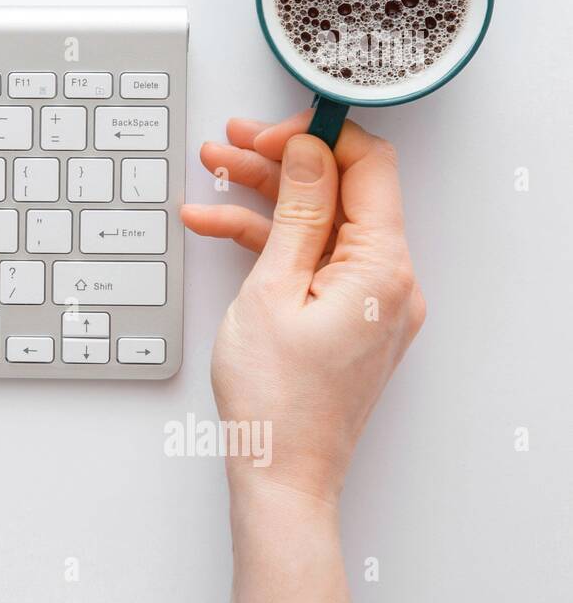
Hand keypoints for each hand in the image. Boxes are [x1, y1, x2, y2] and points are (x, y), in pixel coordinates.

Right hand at [181, 113, 424, 506]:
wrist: (281, 474)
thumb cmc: (276, 400)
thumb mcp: (271, 289)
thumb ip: (295, 212)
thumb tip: (308, 153)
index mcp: (382, 268)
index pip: (368, 167)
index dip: (319, 136)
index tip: (273, 128)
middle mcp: (391, 281)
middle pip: (341, 193)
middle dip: (282, 163)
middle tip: (230, 145)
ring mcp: (372, 301)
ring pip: (321, 224)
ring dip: (266, 199)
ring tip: (211, 177)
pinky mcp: (350, 317)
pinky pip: (315, 261)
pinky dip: (271, 243)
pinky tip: (219, 229)